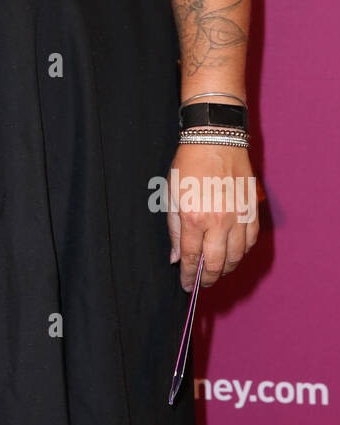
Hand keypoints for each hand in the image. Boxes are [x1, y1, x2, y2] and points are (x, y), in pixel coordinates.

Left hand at [166, 142, 259, 290]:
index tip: (186, 285)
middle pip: (217, 264)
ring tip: (217, 272)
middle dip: (208, 279)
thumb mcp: (171, 195)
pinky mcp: (252, 210)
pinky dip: (242, 253)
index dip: (188, 276)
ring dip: (226, 269)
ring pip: (236, 256)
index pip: (191, 258)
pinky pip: (250, 241)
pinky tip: (234, 254)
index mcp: (194, 218)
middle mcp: (218, 222)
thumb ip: (174, 229)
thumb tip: (176, 258)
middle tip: (202, 284)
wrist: (216, 139)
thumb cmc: (188, 164)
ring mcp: (239, 217)